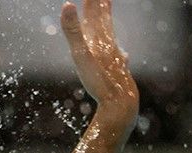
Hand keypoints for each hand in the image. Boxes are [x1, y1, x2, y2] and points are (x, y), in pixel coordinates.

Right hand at [61, 0, 138, 121]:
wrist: (120, 103)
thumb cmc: (100, 80)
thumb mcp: (81, 55)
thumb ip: (73, 32)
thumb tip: (67, 4)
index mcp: (101, 41)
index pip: (95, 17)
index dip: (92, 4)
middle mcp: (111, 48)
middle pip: (105, 25)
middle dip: (102, 11)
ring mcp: (117, 61)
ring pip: (113, 41)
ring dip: (110, 31)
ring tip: (111, 24)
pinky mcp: (121, 73)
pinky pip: (120, 59)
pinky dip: (120, 54)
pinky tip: (124, 56)